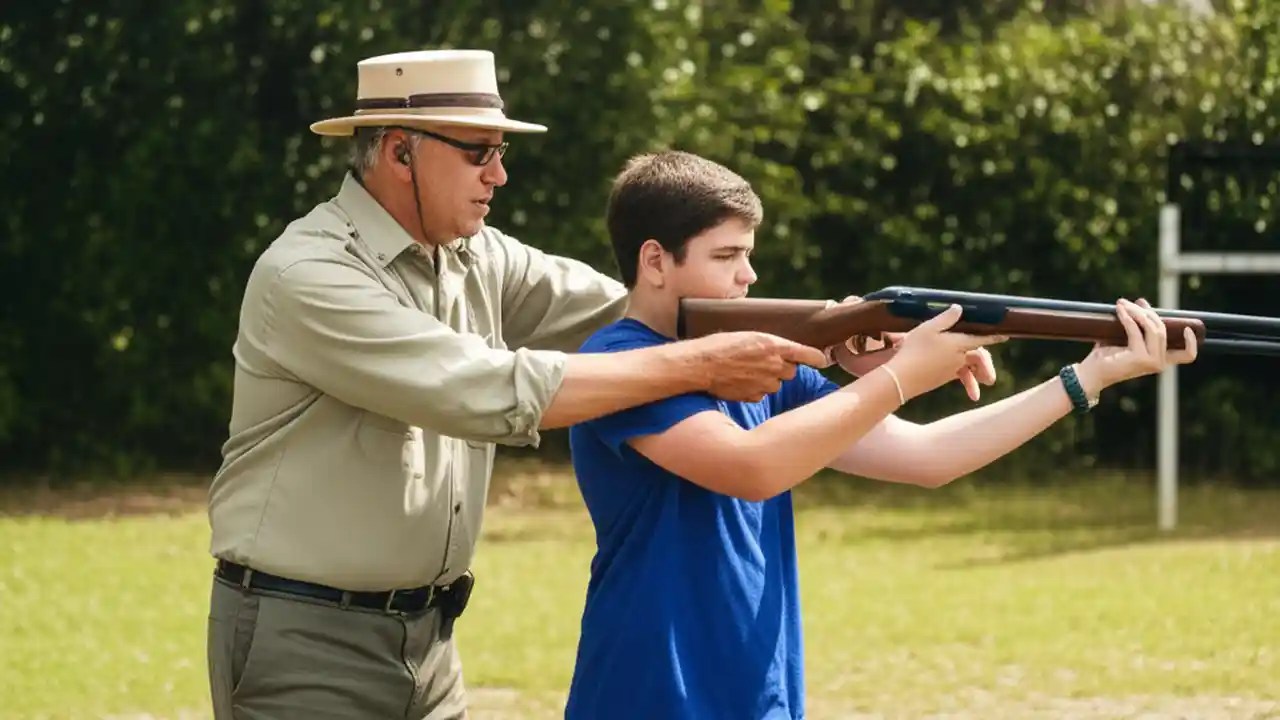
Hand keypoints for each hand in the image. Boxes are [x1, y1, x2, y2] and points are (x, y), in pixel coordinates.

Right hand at [688, 331, 829, 402]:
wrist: (700, 365)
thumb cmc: (721, 345)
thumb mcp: (749, 336)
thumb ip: (769, 345)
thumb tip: (781, 351)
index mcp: (775, 346)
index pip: (808, 354)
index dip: (817, 358)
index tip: (822, 360)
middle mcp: (774, 366)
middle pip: (791, 371)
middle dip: (782, 367)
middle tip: (764, 361)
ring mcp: (765, 383)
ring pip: (776, 384)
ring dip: (768, 379)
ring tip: (747, 371)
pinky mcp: (754, 396)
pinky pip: (761, 394)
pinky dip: (755, 390)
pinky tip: (740, 381)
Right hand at [826, 296, 996, 400]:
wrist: (901, 379)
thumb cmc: (914, 350)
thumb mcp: (928, 328)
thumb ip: (945, 318)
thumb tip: (958, 308)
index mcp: (958, 344)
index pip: (981, 339)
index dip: (993, 336)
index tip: (1005, 335)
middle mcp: (958, 359)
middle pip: (978, 358)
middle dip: (985, 367)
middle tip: (991, 377)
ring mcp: (950, 371)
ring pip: (968, 371)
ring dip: (975, 378)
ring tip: (982, 386)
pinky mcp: (940, 379)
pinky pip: (958, 377)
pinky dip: (963, 382)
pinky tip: (958, 382)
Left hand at [1074, 298, 1199, 396]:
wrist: (1091, 373)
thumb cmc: (1106, 356)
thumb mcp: (1126, 340)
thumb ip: (1138, 327)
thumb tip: (1141, 303)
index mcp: (1160, 361)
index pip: (1186, 356)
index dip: (1192, 342)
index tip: (1187, 328)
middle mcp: (1160, 363)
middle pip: (1162, 330)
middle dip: (1147, 312)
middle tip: (1131, 303)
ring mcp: (1152, 362)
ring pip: (1152, 328)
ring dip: (1137, 312)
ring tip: (1122, 304)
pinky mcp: (1140, 358)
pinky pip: (1135, 331)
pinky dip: (1128, 317)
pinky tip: (1119, 309)